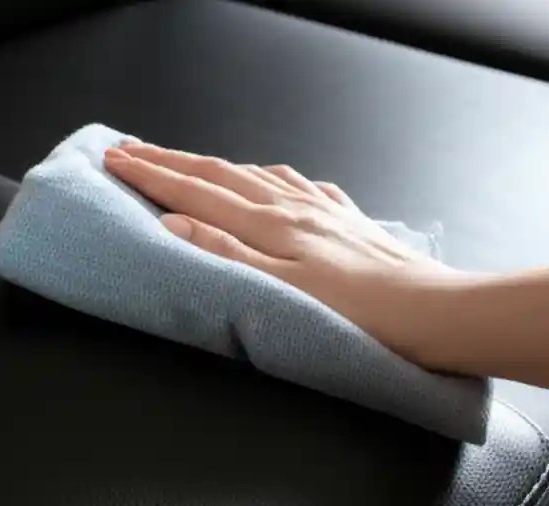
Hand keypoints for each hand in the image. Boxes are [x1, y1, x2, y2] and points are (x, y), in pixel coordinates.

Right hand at [103, 142, 470, 366]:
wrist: (433, 312)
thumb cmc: (362, 315)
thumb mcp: (283, 292)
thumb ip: (226, 255)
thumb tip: (174, 221)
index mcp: (272, 225)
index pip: (196, 191)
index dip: (151, 174)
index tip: (114, 160)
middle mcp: (294, 207)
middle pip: (218, 173)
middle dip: (169, 159)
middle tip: (129, 148)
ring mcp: (322, 209)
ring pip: (253, 173)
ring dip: (211, 164)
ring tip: (183, 159)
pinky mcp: (346, 219)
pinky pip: (294, 184)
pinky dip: (265, 175)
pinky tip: (268, 177)